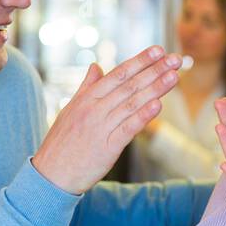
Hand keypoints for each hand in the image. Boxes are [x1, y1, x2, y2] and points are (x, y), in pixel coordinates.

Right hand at [33, 46, 181, 193]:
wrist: (50, 176)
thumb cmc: (61, 144)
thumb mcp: (70, 110)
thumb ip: (86, 87)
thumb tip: (96, 66)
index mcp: (86, 99)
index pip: (117, 74)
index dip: (139, 61)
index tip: (158, 50)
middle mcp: (93, 110)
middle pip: (128, 86)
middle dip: (154, 71)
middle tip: (175, 59)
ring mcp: (100, 128)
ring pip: (131, 104)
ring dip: (155, 89)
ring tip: (174, 76)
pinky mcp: (107, 148)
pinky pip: (127, 129)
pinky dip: (143, 116)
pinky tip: (158, 105)